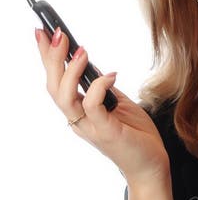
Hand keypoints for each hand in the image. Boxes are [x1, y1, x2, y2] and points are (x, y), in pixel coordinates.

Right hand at [35, 27, 169, 185]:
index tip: (43, 33)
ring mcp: (90, 127)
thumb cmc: (136, 136)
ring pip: (64, 97)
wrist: (151, 166)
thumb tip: (93, 67)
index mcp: (79, 113)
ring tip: (81, 51)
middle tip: (58, 34)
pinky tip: (111, 75)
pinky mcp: (106, 131)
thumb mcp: (118, 104)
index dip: (47, 58)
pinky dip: (99, 86)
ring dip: (70, 70)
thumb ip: (103, 89)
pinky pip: (92, 105)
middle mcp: (79, 121)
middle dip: (52, 58)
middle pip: (53, 87)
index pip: (56, 83)